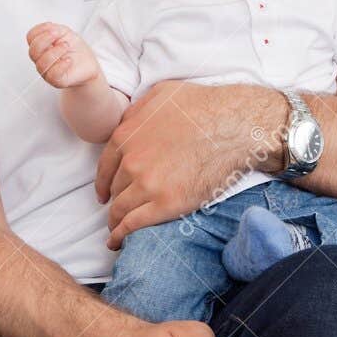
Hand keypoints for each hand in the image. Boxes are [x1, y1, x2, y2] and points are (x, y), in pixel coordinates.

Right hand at [26, 22, 102, 89]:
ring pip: (41, 63)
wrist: (88, 63)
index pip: (31, 37)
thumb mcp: (65, 33)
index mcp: (41, 46)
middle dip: (46, 40)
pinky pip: (52, 75)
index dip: (40, 31)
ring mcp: (47, 71)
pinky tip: (69, 60)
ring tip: (67, 47)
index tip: (55, 29)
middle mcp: (40, 59)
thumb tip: (47, 28)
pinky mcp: (56, 81)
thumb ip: (53, 28)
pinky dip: (61, 65)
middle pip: (33, 51)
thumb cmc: (75, 49)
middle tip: (60, 38)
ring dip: (55, 52)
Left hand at [95, 81, 277, 248]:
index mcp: (125, 136)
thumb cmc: (203, 106)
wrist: (234, 126)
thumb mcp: (161, 94)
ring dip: (115, 221)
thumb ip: (138, 110)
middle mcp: (131, 162)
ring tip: (115, 230)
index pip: (105, 167)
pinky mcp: (166, 204)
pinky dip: (120, 235)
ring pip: (121, 209)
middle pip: (115, 189)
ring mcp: (147, 185)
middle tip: (117, 211)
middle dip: (115, 201)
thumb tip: (128, 120)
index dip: (103, 183)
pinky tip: (116, 242)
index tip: (103, 194)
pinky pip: (133, 224)